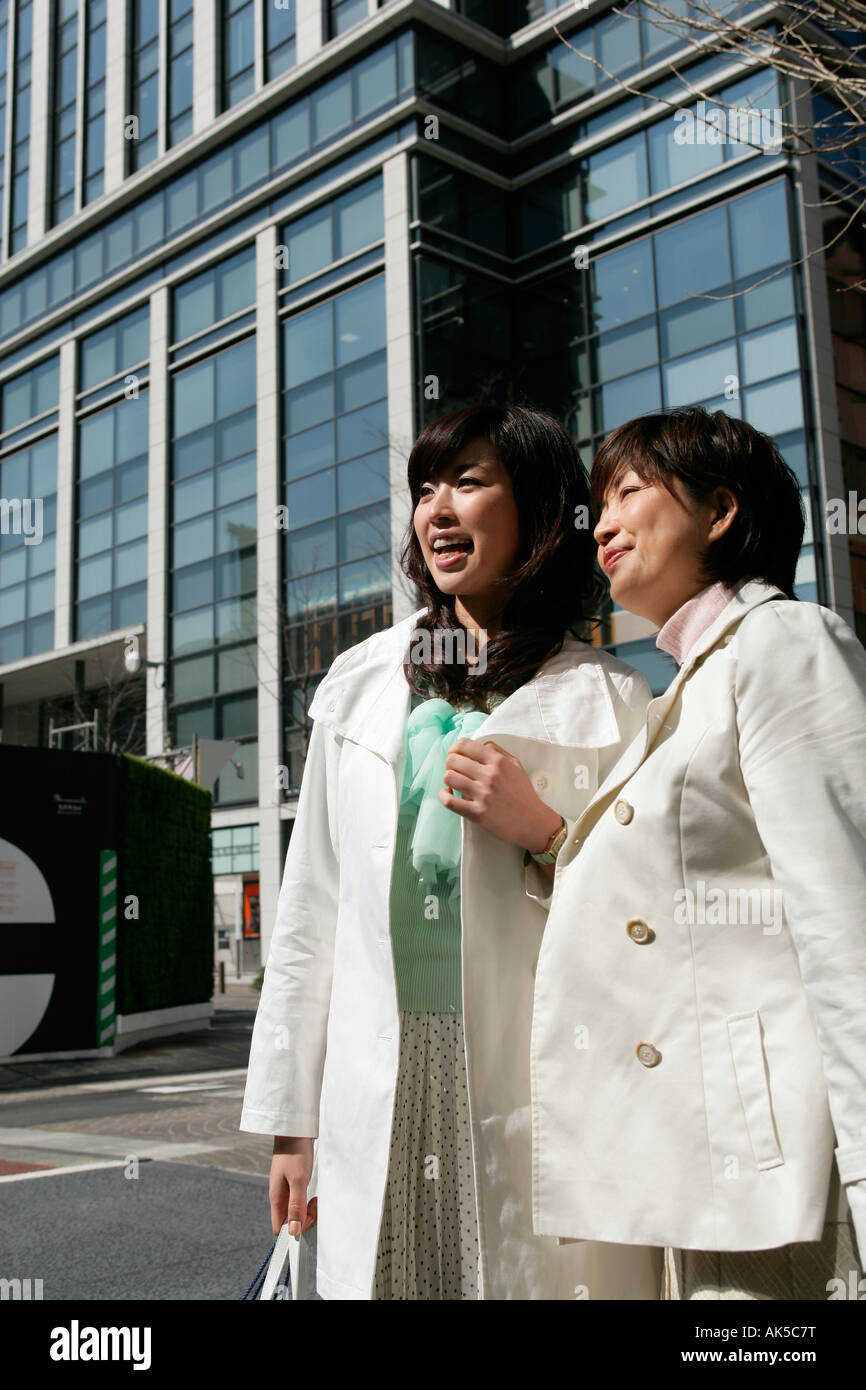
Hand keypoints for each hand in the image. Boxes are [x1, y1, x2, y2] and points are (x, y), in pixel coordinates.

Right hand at [270, 1136, 316, 1238]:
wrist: (294, 1129)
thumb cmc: (295, 1152)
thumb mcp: (298, 1180)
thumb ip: (296, 1206)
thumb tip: (293, 1231)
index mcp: (276, 1198)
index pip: (279, 1228)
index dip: (293, 1231)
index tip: (307, 1222)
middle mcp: (279, 1196)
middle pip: (289, 1221)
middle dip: (305, 1219)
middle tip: (314, 1204)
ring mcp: (285, 1190)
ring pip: (296, 1211)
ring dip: (307, 1209)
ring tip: (315, 1198)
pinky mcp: (292, 1183)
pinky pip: (299, 1200)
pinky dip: (308, 1200)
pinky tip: (313, 1192)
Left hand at [439, 738, 563, 851]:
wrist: (533, 823)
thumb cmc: (524, 795)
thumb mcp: (517, 766)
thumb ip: (498, 752)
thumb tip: (479, 745)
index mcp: (498, 762)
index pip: (465, 745)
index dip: (454, 748)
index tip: (455, 754)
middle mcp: (490, 776)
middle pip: (453, 760)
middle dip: (450, 763)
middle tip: (455, 770)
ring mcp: (483, 795)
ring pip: (449, 777)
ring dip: (449, 779)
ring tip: (455, 783)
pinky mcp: (477, 813)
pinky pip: (449, 801)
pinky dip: (444, 795)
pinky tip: (448, 794)